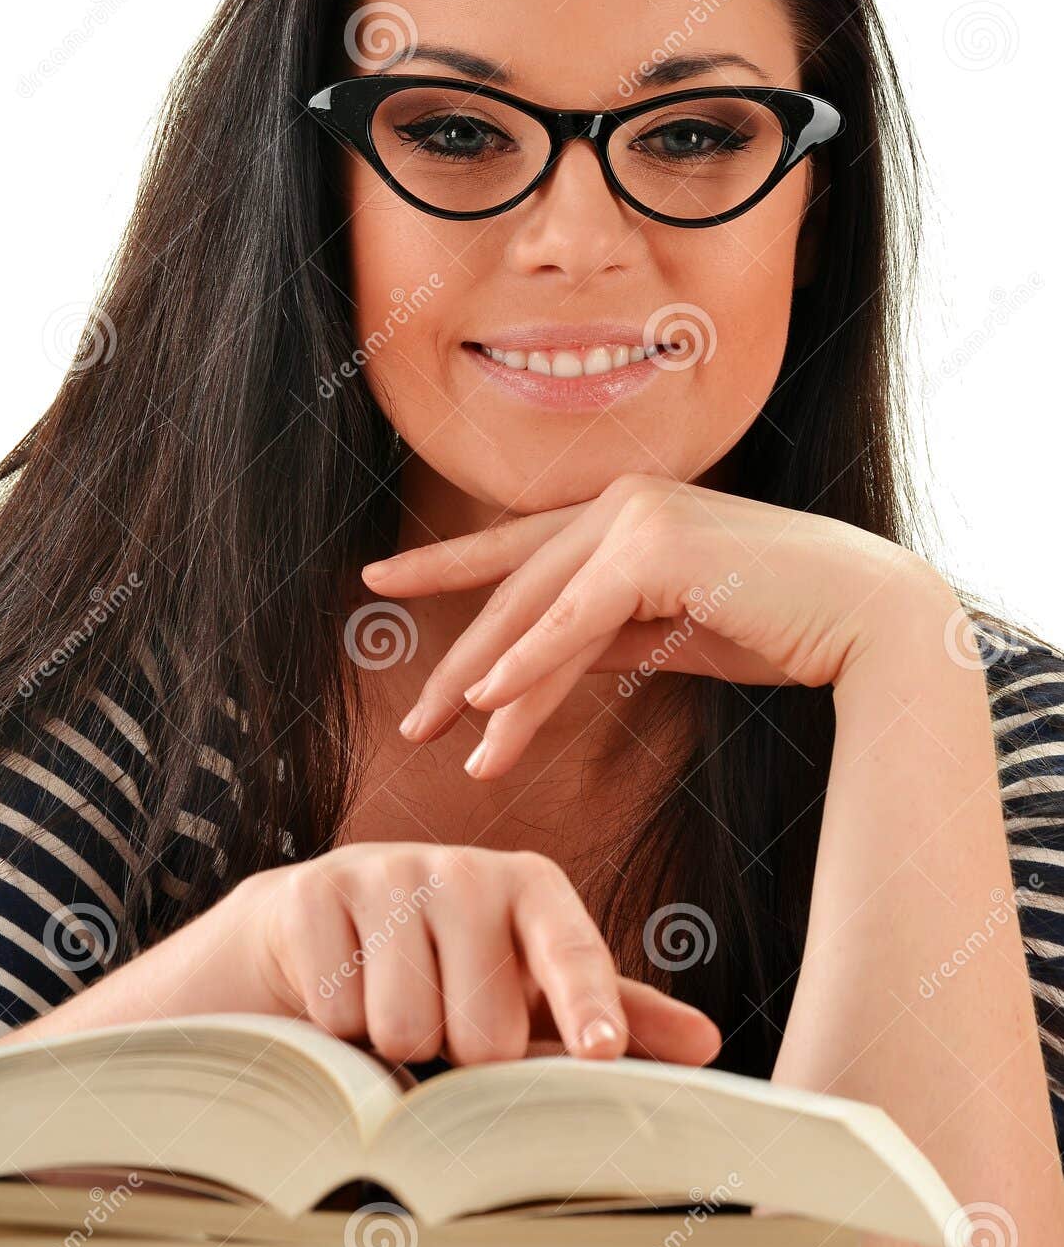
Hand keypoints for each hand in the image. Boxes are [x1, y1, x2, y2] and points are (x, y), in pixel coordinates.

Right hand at [245, 841, 721, 1067]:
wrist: (311, 928)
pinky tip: (336, 987)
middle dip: (458, 1052)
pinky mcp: (314, 891)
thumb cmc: (444, 962)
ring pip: (405, 1027)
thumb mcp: (527, 983)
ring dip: (394, 1044)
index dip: (587, 1003)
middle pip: (482, 1030)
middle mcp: (463, 868)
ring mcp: (385, 871)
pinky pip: (339, 1013)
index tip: (601, 1049)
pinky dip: (335, 1029)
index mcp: (530, 886)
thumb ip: (613, 1010)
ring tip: (388, 1002)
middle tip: (442, 1020)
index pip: (569, 950)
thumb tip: (708, 1044)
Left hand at [362, 472, 945, 777]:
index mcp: (621, 512)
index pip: (515, 545)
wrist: (864, 616)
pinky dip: (531, 663)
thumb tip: (536, 669)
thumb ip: (602, 633)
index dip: (444, 565)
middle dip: (458, 660)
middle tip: (412, 721)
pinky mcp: (656, 547)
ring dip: (488, 686)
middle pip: (514, 589)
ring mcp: (636, 515)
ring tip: (447, 744)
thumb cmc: (774, 622)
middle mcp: (619, 502)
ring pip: (537, 612)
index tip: (382, 582)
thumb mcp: (665, 631)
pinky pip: (576, 617)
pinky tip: (488, 704)